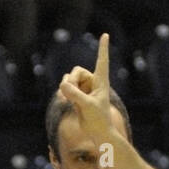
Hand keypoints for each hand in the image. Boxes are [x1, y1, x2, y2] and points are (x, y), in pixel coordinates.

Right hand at [59, 31, 113, 145]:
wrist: (98, 133)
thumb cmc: (98, 120)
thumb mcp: (86, 106)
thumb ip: (75, 95)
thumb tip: (62, 85)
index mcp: (101, 81)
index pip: (102, 61)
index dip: (102, 48)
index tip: (105, 34)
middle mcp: (93, 82)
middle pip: (76, 71)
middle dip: (71, 81)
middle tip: (70, 93)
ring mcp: (84, 88)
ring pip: (69, 79)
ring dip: (66, 87)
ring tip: (68, 100)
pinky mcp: (77, 96)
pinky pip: (66, 87)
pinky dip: (63, 93)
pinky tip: (65, 102)